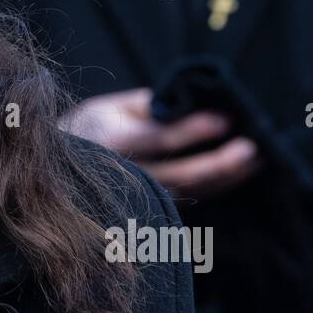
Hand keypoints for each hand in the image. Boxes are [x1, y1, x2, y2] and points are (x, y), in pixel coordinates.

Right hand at [60, 87, 262, 195]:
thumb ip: (147, 105)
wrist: (55, 173)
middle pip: (179, 174)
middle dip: (218, 164)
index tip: (225, 120)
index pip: (158, 139)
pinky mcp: (149, 209)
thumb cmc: (86, 130)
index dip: (192, 130)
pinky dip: (216, 186)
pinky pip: (188, 199)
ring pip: (188, 192)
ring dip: (225, 178)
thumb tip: (190, 103)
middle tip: (251, 150)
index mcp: (109, 142)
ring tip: (256, 161)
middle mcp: (123, 176)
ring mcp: (137, 198)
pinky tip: (239, 174)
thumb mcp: (108, 107)